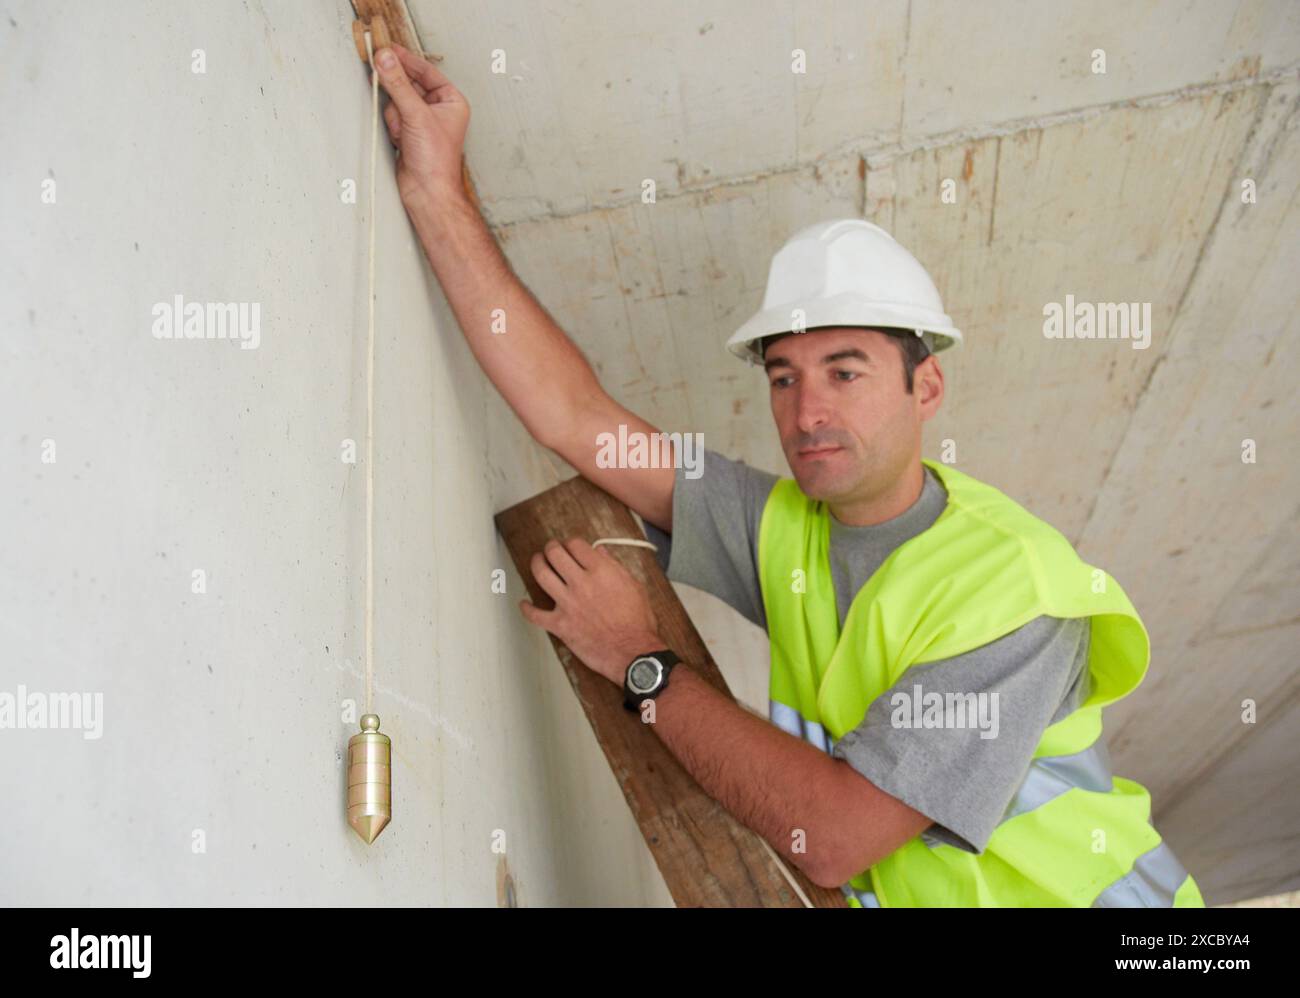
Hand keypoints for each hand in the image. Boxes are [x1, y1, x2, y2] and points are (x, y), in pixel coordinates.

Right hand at [372, 44, 469, 203]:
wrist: (427, 192)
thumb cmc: (436, 161)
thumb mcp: (416, 115)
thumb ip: (398, 84)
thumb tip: (386, 59)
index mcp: (451, 101)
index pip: (425, 71)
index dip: (405, 60)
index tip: (386, 49)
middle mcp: (439, 109)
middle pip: (408, 84)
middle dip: (399, 95)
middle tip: (380, 76)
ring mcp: (423, 121)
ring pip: (397, 101)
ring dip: (396, 116)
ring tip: (404, 132)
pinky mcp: (409, 132)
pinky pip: (393, 117)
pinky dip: (393, 126)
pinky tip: (401, 140)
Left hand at [519, 538, 663, 684]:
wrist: (633, 652)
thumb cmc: (637, 623)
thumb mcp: (634, 586)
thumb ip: (615, 567)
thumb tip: (601, 553)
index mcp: (601, 571)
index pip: (576, 545)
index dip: (571, 543)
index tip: (571, 546)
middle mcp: (582, 584)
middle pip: (555, 554)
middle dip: (551, 548)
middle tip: (551, 549)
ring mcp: (568, 604)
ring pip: (541, 575)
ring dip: (537, 564)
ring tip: (537, 562)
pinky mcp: (561, 625)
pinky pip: (535, 615)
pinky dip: (526, 608)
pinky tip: (524, 604)